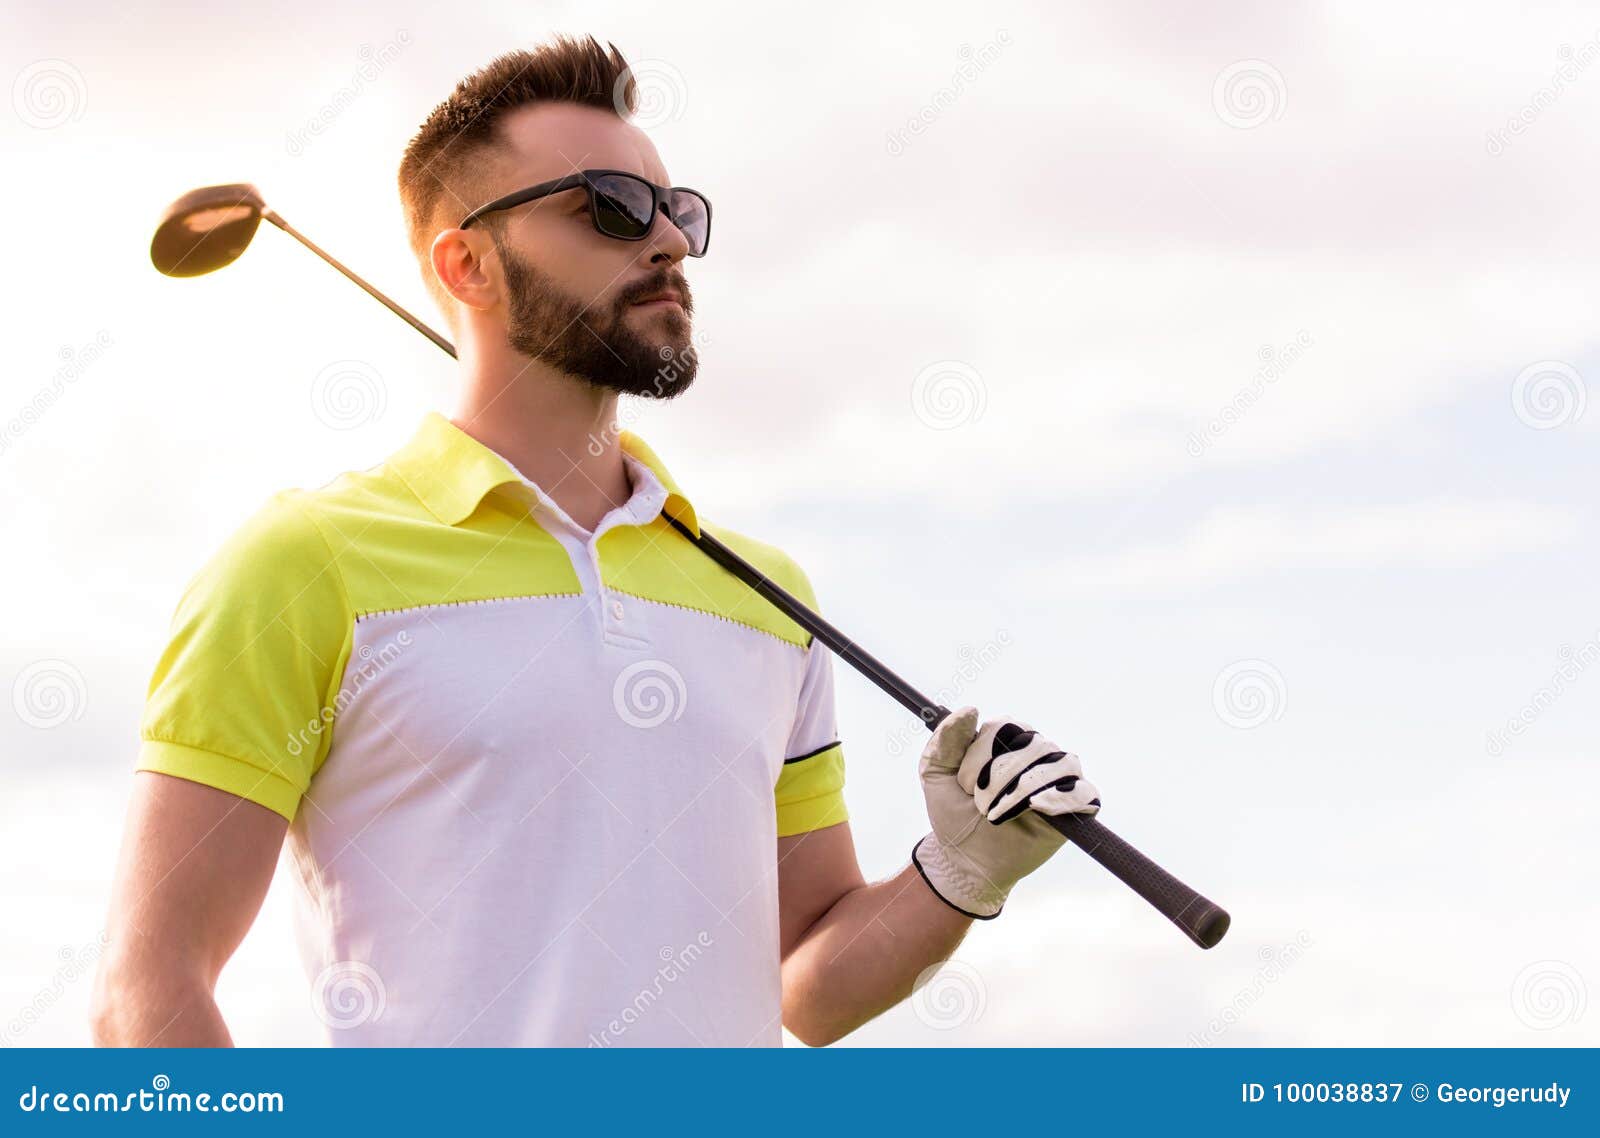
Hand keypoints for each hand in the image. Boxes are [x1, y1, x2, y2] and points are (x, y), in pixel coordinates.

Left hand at [911, 706, 1100, 918]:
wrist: (965, 858)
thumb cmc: (951, 812)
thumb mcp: (935, 773)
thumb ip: (946, 739)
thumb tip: (971, 709)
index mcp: (1006, 738)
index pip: (1006, 725)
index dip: (982, 753)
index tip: (963, 782)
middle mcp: (1036, 753)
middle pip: (1034, 743)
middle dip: (1000, 776)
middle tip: (980, 803)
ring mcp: (1058, 779)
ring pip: (1061, 764)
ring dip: (1024, 790)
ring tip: (998, 814)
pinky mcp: (1075, 808)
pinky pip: (1086, 793)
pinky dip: (1062, 800)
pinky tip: (1036, 810)